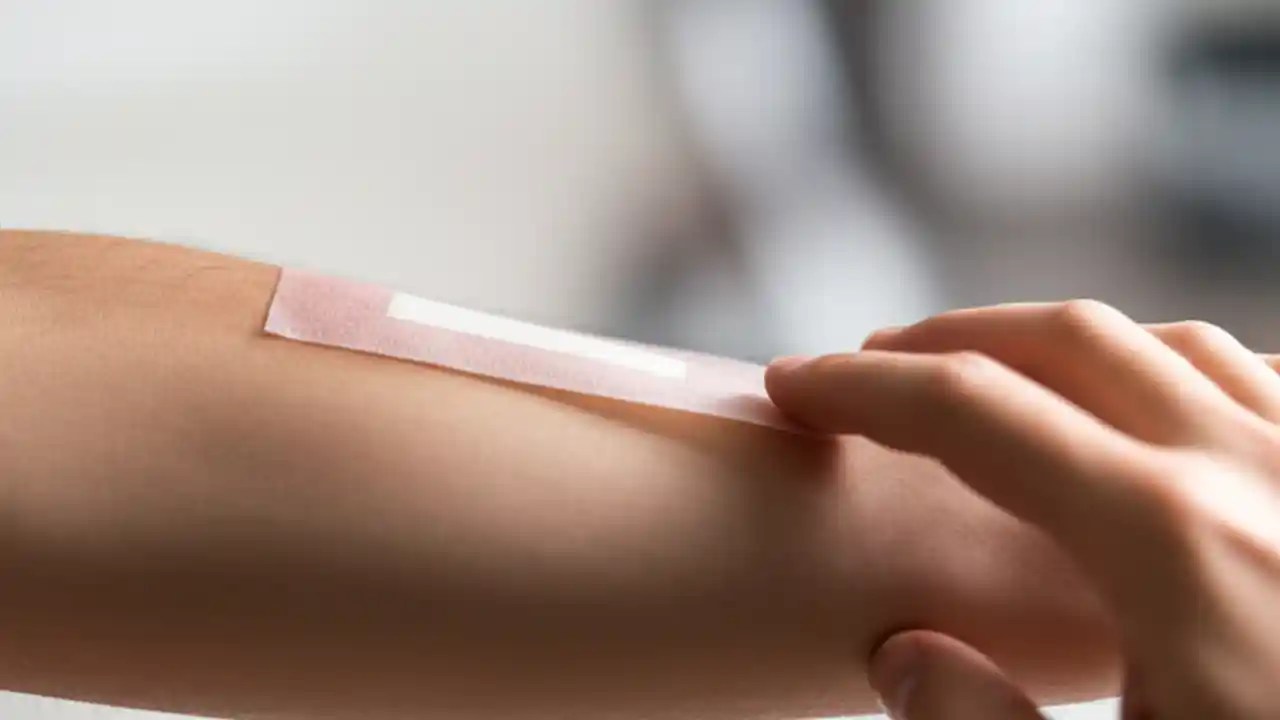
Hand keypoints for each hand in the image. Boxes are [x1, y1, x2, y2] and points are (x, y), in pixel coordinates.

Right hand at [766, 302, 1279, 718]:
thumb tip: (903, 655)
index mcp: (1170, 543)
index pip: (972, 412)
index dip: (860, 389)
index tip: (793, 385)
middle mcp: (1252, 469)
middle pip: (1067, 339)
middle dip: (950, 340)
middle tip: (875, 367)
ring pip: (1170, 342)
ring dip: (1058, 345)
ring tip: (997, 380)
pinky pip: (1253, 375)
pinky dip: (1168, 367)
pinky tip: (1144, 413)